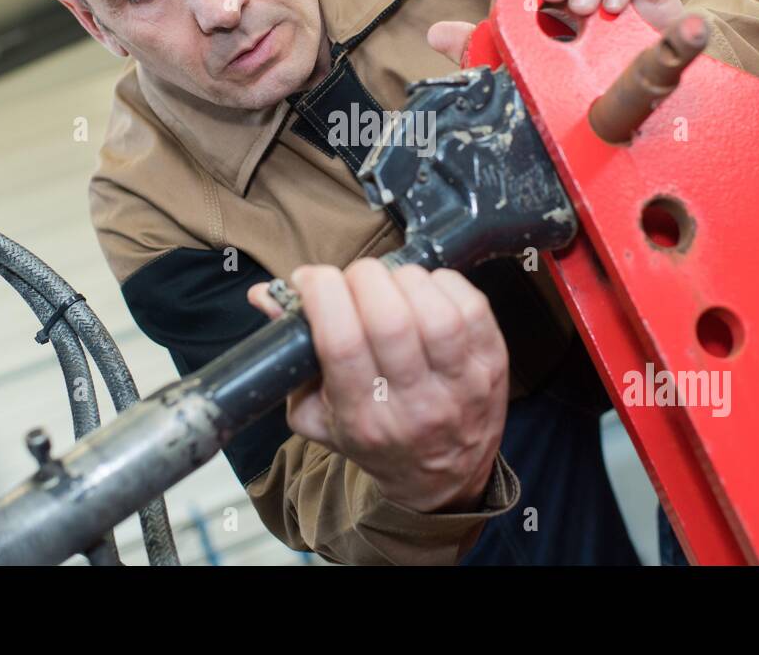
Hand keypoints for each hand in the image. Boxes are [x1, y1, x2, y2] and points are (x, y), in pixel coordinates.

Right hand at [248, 260, 507, 512]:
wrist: (442, 480)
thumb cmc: (374, 437)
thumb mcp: (316, 412)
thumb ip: (289, 356)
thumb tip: (264, 295)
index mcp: (363, 418)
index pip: (341, 342)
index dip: (322, 294)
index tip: (311, 280)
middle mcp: (415, 406)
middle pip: (390, 320)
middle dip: (362, 279)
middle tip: (352, 280)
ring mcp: (461, 386)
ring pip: (434, 310)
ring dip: (403, 280)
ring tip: (389, 287)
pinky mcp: (494, 364)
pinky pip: (472, 304)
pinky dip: (442, 282)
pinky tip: (425, 292)